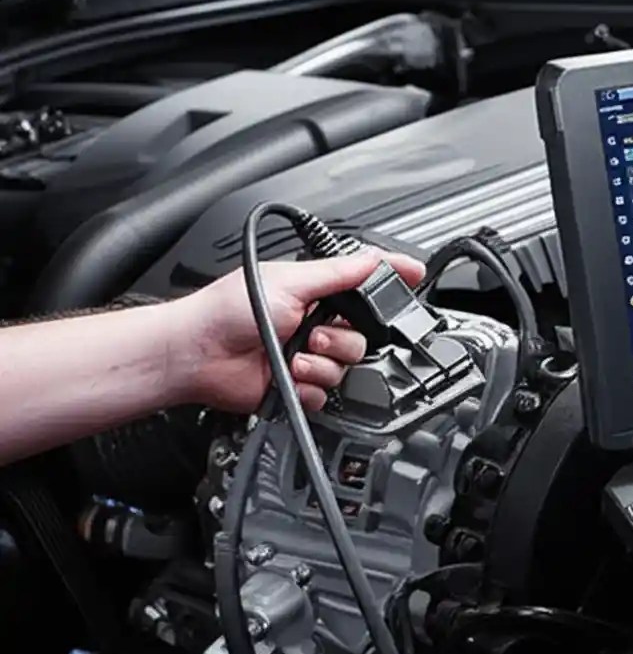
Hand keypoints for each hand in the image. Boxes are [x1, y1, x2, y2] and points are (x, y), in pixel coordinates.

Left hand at [169, 251, 426, 412]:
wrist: (196, 353)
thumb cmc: (226, 310)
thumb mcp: (289, 281)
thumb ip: (337, 272)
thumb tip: (374, 259)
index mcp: (315, 293)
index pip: (364, 285)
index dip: (391, 282)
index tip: (416, 275)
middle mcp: (315, 324)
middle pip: (362, 337)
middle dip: (341, 339)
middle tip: (315, 334)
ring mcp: (306, 356)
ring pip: (346, 367)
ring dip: (321, 364)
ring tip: (294, 357)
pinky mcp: (297, 386)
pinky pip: (326, 394)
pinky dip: (308, 389)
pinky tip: (288, 377)